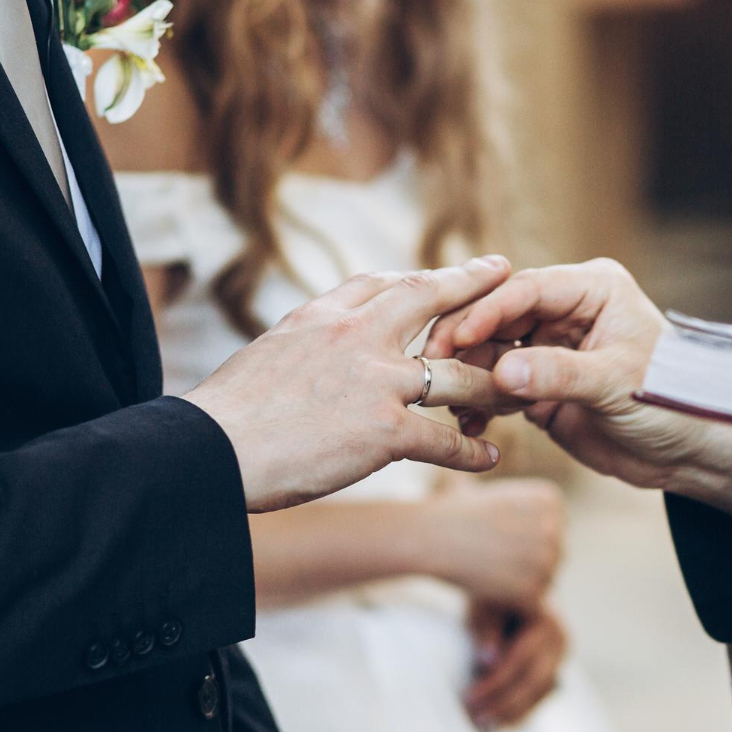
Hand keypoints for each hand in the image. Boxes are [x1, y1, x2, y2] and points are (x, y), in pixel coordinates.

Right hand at [185, 257, 524, 512]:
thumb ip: (304, 343)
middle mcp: (355, 338)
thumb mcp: (266, 355)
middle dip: (474, 286)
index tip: (443, 274)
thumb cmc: (225, 415)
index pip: (381, 283)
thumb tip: (313, 349)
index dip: (420, 279)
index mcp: (322, 318)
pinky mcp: (383, 431)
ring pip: (457, 375)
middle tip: (506, 275)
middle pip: (430, 300)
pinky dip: (472, 451)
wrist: (208, 450)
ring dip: (494, 383)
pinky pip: (444, 438)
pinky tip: (492, 457)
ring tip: (522, 389)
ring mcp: (375, 383)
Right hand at [422, 478, 566, 608]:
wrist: (432, 536)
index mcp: (550, 500)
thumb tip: (553, 529)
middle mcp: (554, 528)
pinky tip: (488, 587)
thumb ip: (534, 513)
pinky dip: (511, 602)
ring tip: (488, 570)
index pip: (552, 531)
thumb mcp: (505, 497)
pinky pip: (531, 604)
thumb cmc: (458, 515)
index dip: (524, 540)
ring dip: (520, 584)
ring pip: (544, 582)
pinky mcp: (532, 590)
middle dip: (526, 563)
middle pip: (553, 557)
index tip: (496, 532)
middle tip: (490, 556)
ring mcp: (546, 559)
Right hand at [425, 259, 731, 520]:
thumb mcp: (617, 384)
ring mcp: (552, 350)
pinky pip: (500, 389)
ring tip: (454, 404)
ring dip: (471, 377)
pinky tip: (471, 426)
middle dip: (466, 344)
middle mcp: (567, 313)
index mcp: (592, 290)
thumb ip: (559, 375)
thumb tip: (501, 373)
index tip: (453, 337)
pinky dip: (483, 405)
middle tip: (433, 368)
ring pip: (493, 354)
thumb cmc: (672, 403)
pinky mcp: (543, 388)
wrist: (689, 454)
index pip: (525, 289)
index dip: (485, 311)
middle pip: (499, 318)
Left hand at [464, 602, 567, 730]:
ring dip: (514, 712)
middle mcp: (560, 638)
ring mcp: (562, 654)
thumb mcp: (484, 607)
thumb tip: (489, 662)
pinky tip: (502, 723)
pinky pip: (542, 695)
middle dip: (505, 704)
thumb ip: (486, 630)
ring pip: (542, 692)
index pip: (519, 659)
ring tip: (486, 726)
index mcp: (545, 619)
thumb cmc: (493, 597)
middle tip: (477, 720)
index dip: (494, 683)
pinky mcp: (556, 667)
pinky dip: (523, 710)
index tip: (469, 698)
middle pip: (535, 680)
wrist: (517, 588)